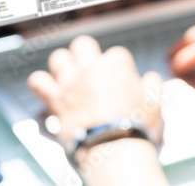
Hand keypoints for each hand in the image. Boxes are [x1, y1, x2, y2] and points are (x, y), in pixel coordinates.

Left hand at [27, 35, 163, 148]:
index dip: (118, 66)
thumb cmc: (135, 129)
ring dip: (62, 65)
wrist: (113, 149)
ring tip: (66, 74)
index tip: (120, 77)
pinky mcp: (55, 99)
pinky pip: (38, 81)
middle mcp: (92, 69)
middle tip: (89, 66)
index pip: (117, 54)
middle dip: (85, 53)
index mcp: (118, 67)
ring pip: (59, 57)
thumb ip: (153, 87)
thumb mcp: (156, 106)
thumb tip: (151, 80)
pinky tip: (44, 87)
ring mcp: (71, 82)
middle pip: (83, 44)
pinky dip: (40, 83)